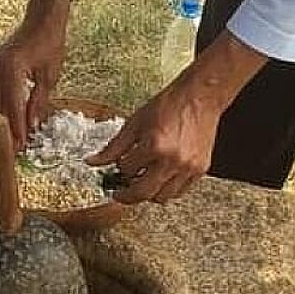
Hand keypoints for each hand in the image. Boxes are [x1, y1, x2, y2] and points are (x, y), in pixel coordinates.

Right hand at [0, 5, 67, 147]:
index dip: (16, 128)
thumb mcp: (49, 74)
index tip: (20, 145)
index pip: (12, 105)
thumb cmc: (49, 41)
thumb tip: (33, 125)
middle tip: (13, 147)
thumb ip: (39, 100)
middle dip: (3, 128)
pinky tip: (4, 117)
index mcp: (12, 67)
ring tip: (9, 136)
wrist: (42, 18)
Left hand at [85, 80, 222, 203]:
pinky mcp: (200, 169)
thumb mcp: (135, 123)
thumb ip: (114, 147)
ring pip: (162, 197)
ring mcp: (188, 167)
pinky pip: (180, 191)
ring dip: (148, 194)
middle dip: (127, 195)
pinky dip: (166, 190)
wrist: (199, 97)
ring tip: (141, 183)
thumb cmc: (170, 105)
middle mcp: (172, 159)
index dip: (118, 169)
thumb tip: (94, 161)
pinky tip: (159, 180)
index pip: (126, 170)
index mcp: (154, 145)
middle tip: (120, 192)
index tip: (116, 169)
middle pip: (143, 192)